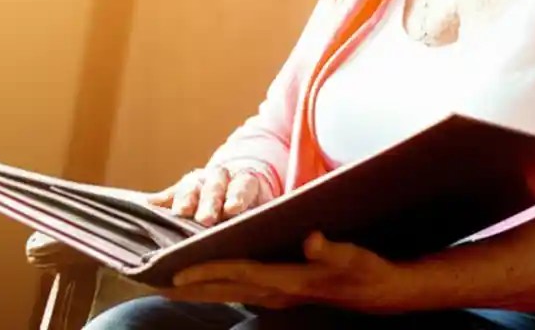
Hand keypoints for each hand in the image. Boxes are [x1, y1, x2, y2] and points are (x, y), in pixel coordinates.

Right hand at [148, 165, 272, 226]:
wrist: (237, 191)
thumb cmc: (253, 208)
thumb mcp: (262, 211)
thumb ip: (260, 219)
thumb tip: (265, 236)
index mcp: (245, 180)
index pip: (243, 184)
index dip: (238, 196)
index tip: (233, 209)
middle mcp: (221, 177)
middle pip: (216, 185)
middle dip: (210, 201)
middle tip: (206, 219)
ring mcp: (200, 181)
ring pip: (192, 186)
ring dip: (186, 199)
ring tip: (180, 212)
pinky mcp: (181, 190)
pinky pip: (170, 193)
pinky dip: (161, 199)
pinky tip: (150, 205)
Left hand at [164, 232, 409, 311]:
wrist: (380, 292)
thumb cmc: (366, 271)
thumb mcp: (354, 258)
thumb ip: (331, 251)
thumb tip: (312, 240)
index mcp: (288, 281)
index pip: (240, 274)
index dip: (208, 271)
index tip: (177, 272)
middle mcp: (277, 291)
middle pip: (224, 289)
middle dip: (189, 287)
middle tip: (153, 283)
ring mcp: (278, 294)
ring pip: (229, 292)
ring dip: (199, 289)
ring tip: (168, 285)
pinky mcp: (282, 291)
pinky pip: (240, 289)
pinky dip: (218, 285)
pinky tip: (207, 280)